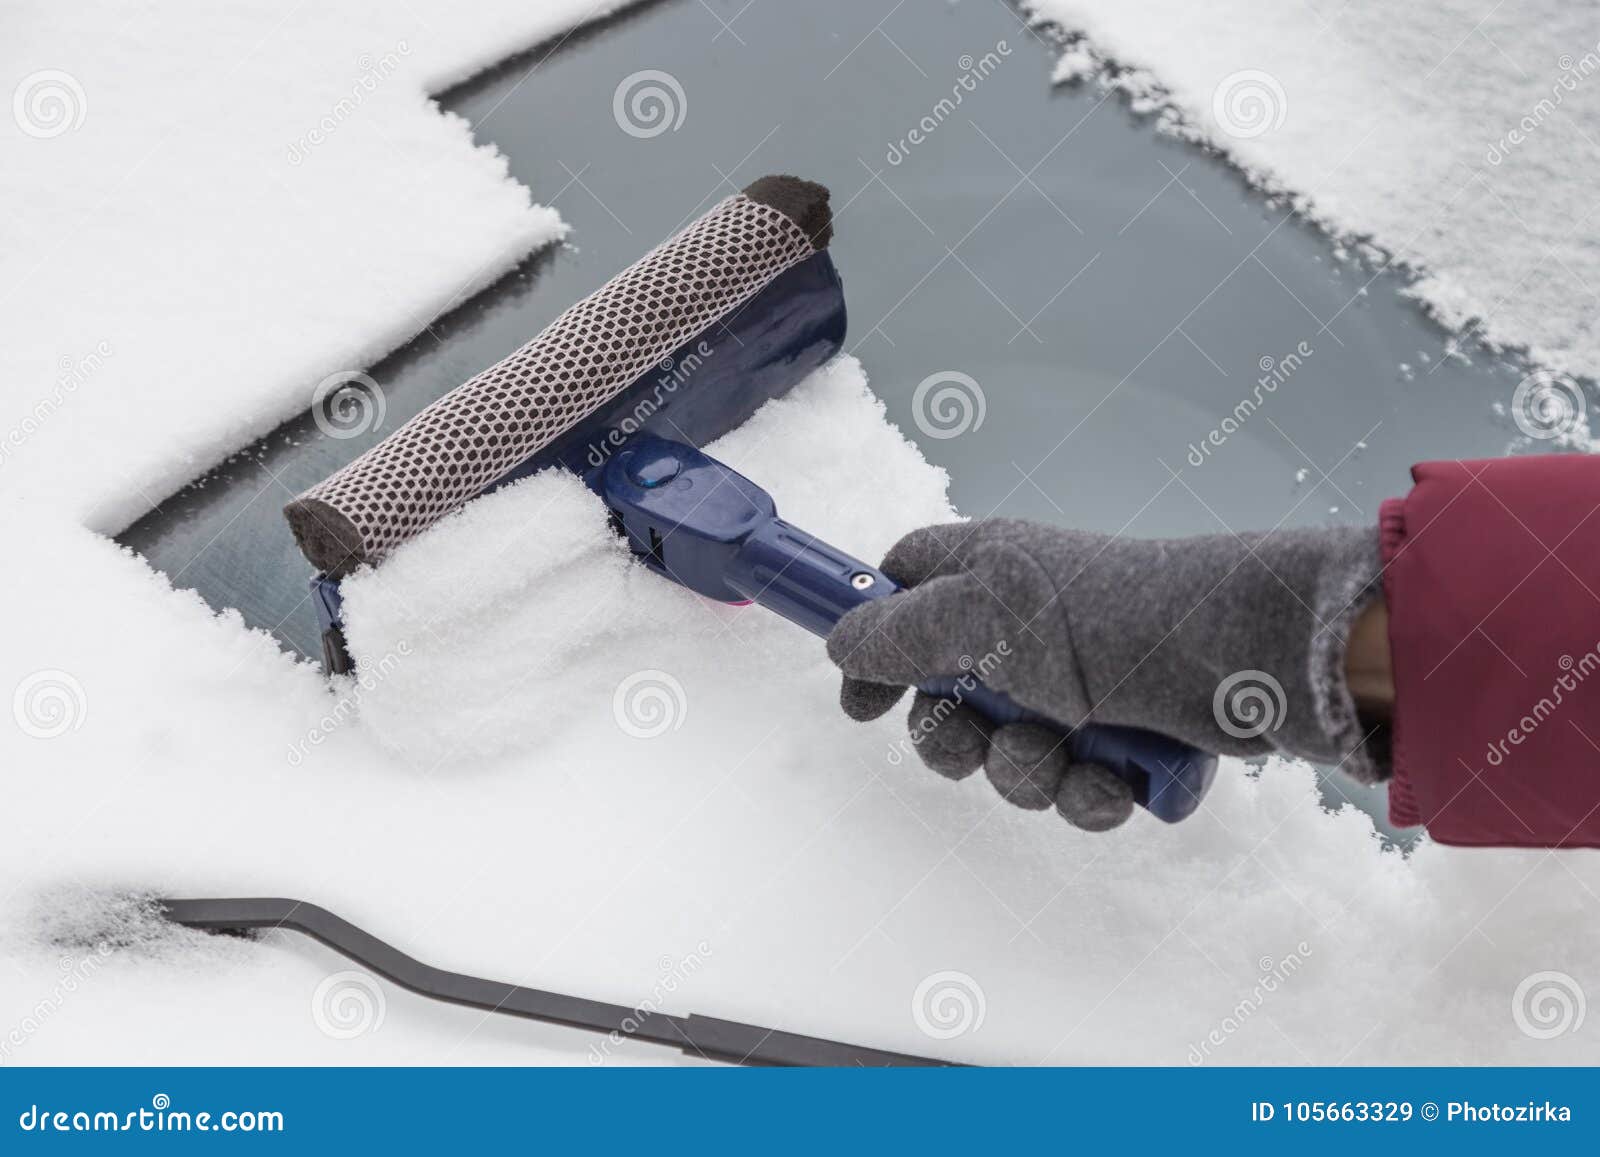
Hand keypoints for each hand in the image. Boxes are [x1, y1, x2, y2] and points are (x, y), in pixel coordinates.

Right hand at [827, 519, 1386, 830]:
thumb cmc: (1119, 616)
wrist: (1253, 660)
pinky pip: (1071, 790)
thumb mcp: (989, 615)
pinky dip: (1089, 793)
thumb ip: (901, 631)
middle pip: (945, 698)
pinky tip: (1117, 780)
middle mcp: (1027, 629)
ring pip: (1008, 758)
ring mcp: (1077, 687)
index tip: (864, 703)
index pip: (903, 589)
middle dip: (959, 738)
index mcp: (989, 575)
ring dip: (1031, 771)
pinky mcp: (1125, 739)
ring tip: (1073, 750)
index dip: (873, 642)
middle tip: (985, 733)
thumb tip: (838, 641)